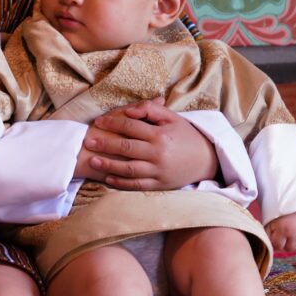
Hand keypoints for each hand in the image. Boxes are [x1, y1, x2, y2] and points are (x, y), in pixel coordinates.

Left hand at [82, 98, 218, 190]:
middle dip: (105, 144)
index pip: (131, 126)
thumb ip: (150, 110)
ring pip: (128, 169)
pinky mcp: (159, 185)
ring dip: (109, 165)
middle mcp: (158, 153)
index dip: (112, 123)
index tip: (98, 122)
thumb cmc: (186, 135)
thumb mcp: (172, 117)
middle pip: (126, 147)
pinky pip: (137, 185)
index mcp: (160, 135)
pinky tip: (108, 178)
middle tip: (88, 141)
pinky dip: (122, 183)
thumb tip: (129, 110)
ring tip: (93, 161)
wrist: (207, 160)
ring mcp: (158, 171)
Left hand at [265, 209, 295, 252]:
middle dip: (287, 244)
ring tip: (295, 235)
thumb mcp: (272, 221)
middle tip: (287, 235)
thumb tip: (270, 248)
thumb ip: (267, 234)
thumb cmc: (283, 213)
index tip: (278, 236)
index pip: (279, 246)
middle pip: (290, 249)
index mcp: (284, 227)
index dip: (277, 242)